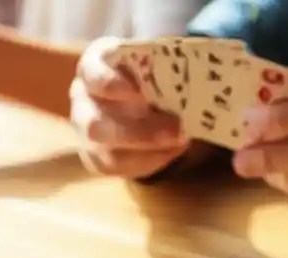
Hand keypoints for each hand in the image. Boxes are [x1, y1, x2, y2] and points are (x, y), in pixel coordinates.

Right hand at [72, 37, 187, 177]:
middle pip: (96, 125)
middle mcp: (82, 101)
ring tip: (180, 141)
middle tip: (178, 129)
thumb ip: (165, 64)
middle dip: (138, 131)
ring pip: (106, 153)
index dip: (109, 83)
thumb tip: (205, 73)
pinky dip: (150, 161)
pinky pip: (118, 168)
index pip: (91, 74)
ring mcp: (84, 133)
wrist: (125, 92)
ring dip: (147, 151)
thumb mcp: (150, 58)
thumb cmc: (142, 70)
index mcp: (92, 68)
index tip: (136, 90)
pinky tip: (173, 150)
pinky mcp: (96, 157)